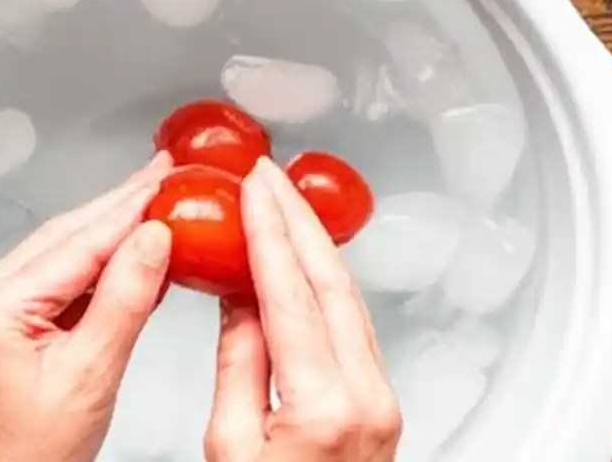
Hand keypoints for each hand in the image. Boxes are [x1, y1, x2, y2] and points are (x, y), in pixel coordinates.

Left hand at [0, 152, 173, 461]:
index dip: (128, 211)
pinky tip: (133, 249)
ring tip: (155, 201)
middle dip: (120, 206)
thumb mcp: (92, 375)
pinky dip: (100, 263)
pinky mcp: (6, 314)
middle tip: (163, 174)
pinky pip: (60, 276)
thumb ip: (124, 300)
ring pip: (63, 250)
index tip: (165, 184)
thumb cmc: (34, 452)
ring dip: (112, 229)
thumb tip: (153, 239)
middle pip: (66, 237)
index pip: (76, 245)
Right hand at [205, 157, 401, 461]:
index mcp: (322, 406)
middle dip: (297, 219)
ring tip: (280, 204)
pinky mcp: (381, 401)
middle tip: (267, 176)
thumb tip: (237, 296)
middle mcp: (365, 397)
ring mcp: (382, 399)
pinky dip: (322, 281)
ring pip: (347, 298)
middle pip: (331, 283)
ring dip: (312, 243)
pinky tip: (300, 261)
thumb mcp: (229, 442)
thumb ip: (237, 361)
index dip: (269, 231)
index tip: (251, 189)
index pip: (291, 293)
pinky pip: (351, 323)